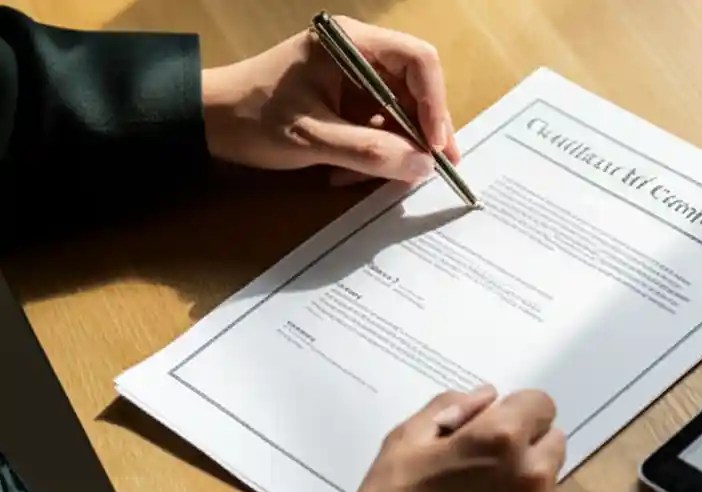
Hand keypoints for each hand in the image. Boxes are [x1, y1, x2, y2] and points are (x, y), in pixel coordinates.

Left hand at [200, 16, 460, 184]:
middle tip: (431, 169)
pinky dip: (372, 153)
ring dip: (394, 149)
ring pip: (398, 113)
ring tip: (375, 179)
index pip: (419, 61)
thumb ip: (371, 152)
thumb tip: (423, 166)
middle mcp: (358, 53)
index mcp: (352, 44)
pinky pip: (377, 126)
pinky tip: (347, 174)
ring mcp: (352, 77)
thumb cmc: (253, 118)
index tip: (435, 145)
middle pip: (414, 88)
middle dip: (422, 132)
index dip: (435, 104)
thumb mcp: (313, 139)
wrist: (207, 122)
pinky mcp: (345, 100)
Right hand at [336, 386, 564, 491]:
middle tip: (486, 463)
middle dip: (527, 443)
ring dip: (527, 480)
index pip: (541, 404)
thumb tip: (489, 397)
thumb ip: (453, 407)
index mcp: (502, 438)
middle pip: (553, 441)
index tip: (494, 426)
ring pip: (550, 480)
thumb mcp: (408, 439)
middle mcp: (532, 472)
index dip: (516, 411)